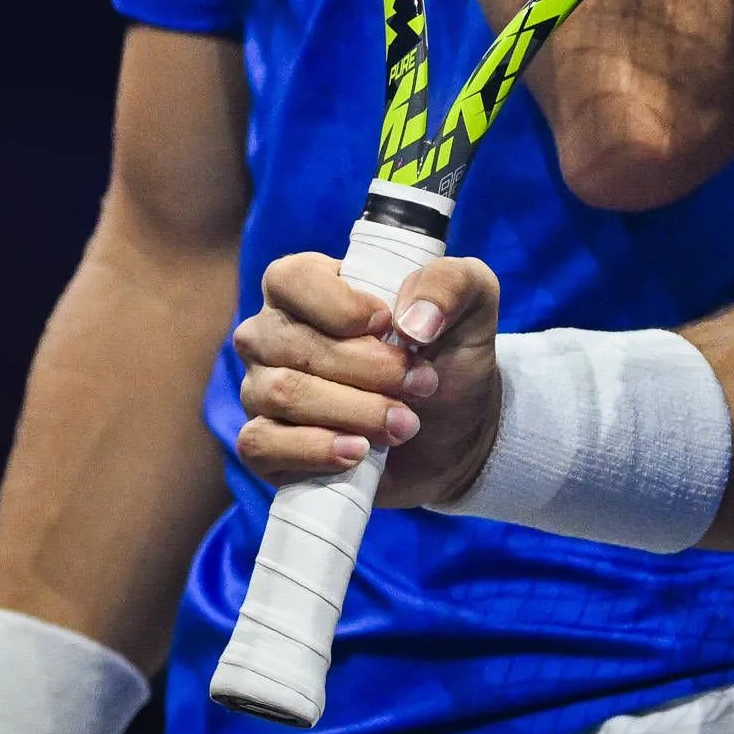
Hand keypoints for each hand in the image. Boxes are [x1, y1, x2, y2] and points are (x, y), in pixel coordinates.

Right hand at [233, 249, 504, 510]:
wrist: (456, 431)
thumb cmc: (450, 354)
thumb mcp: (472, 301)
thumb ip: (451, 283)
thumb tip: (413, 321)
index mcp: (307, 284)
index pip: (292, 280)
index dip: (341, 306)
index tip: (391, 326)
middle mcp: (273, 333)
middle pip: (294, 345)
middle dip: (369, 369)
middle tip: (422, 384)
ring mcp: (261, 389)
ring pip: (283, 394)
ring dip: (355, 411)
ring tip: (405, 424)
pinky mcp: (264, 445)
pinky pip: (261, 444)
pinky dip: (314, 450)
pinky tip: (357, 453)